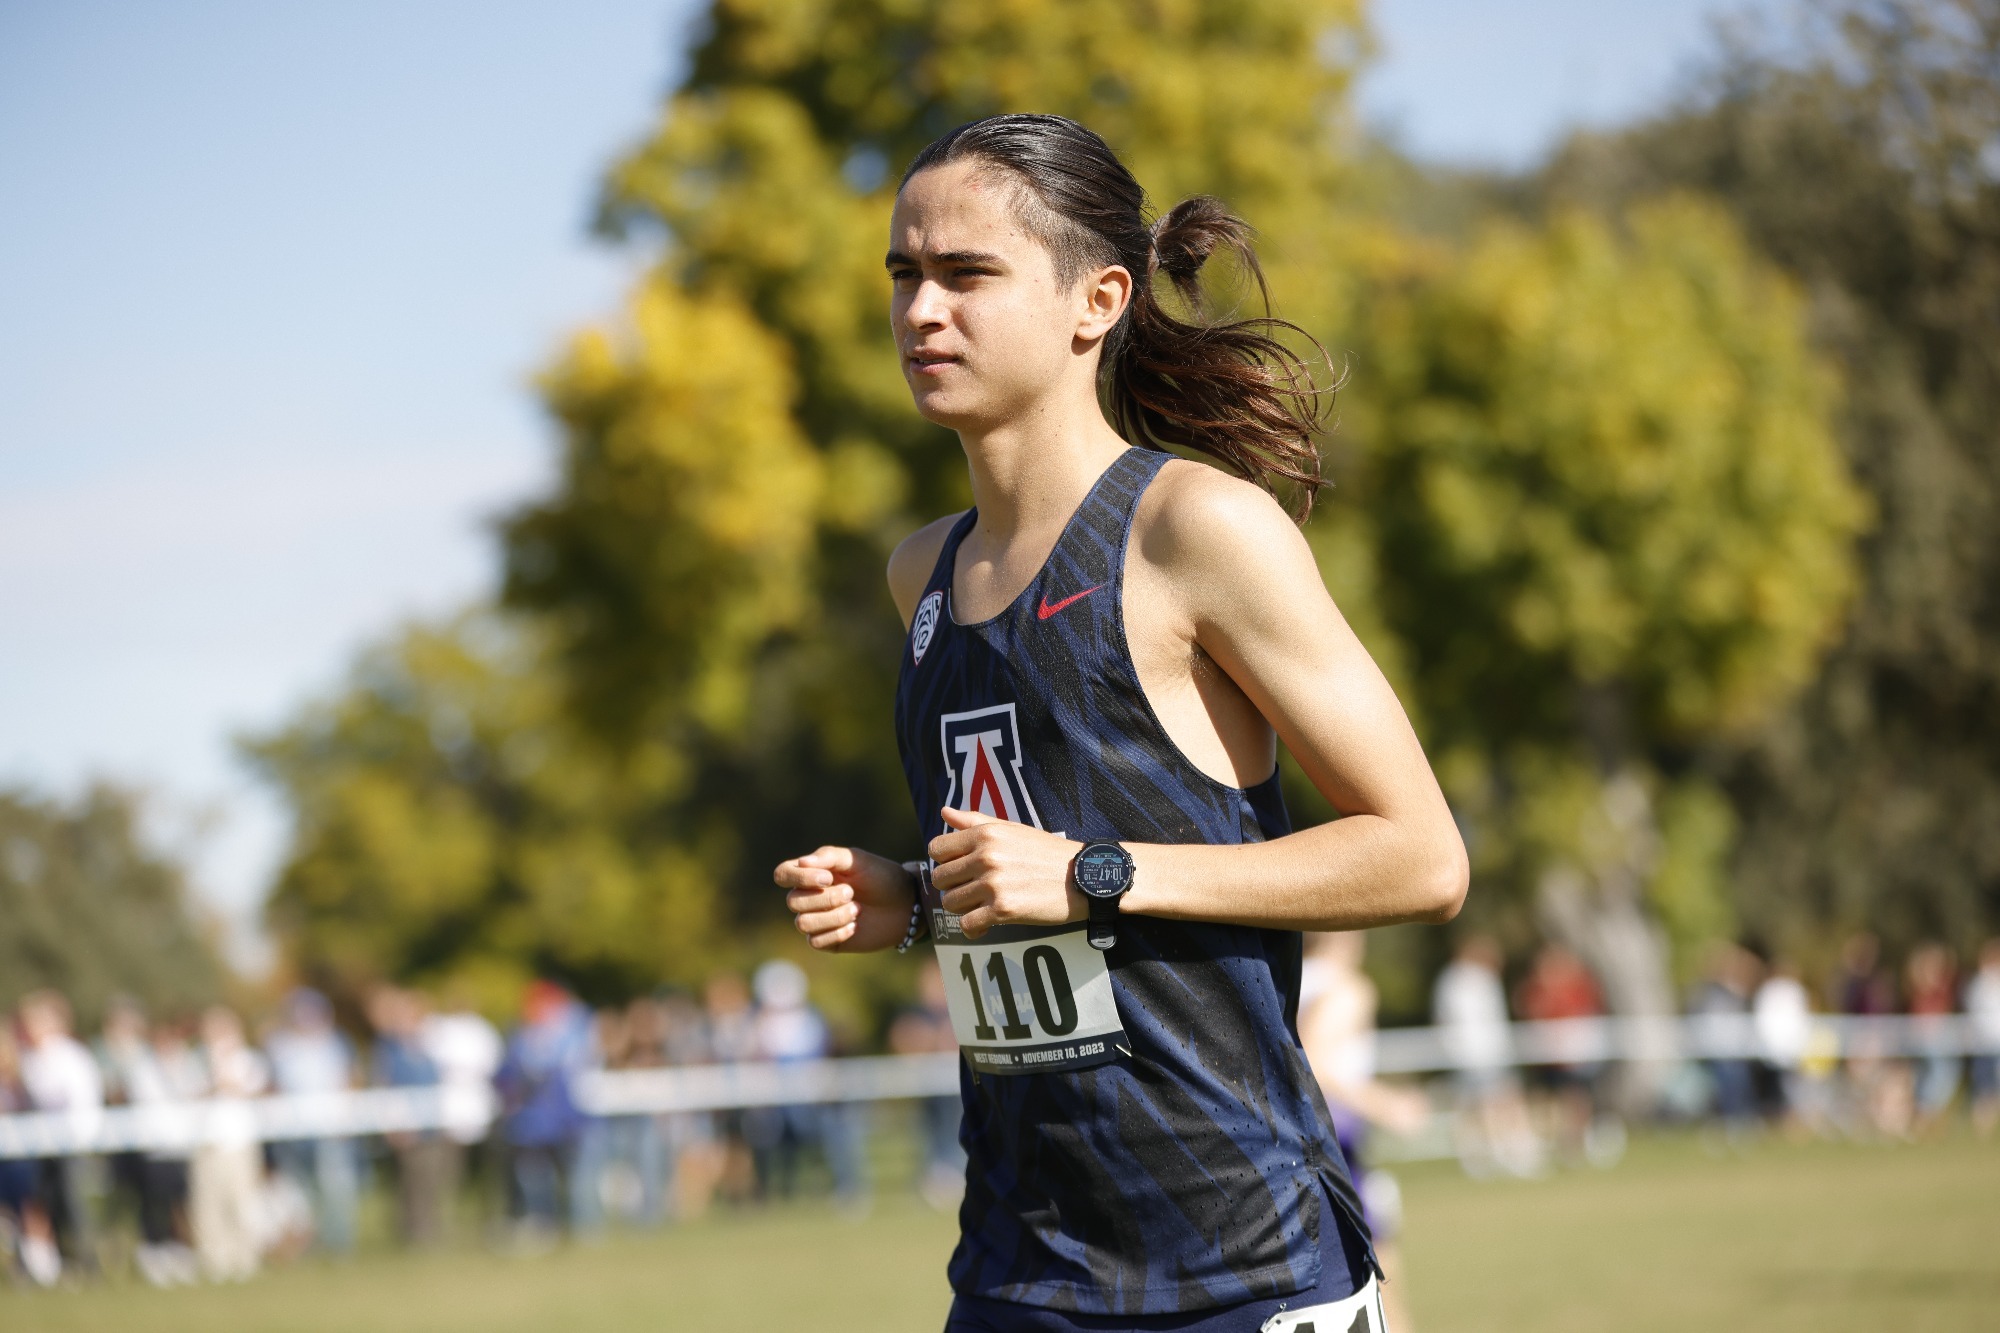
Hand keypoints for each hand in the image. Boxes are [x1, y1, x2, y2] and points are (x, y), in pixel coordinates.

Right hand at [776, 846, 916, 952]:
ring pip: (803, 923)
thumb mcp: (858, 860)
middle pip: (792, 901)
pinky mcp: (827, 941)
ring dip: (833, 916)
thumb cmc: (881, 877)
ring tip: (856, 910)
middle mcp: (810, 896)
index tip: (827, 878)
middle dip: (825, 898)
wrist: (905, 906)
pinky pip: (816, 941)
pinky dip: (837, 932)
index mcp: (812, 873)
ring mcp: (817, 920)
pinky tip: (855, 926)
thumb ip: (830, 857)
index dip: (799, 878)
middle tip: (851, 893)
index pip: (783, 874)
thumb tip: (802, 862)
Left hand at [927, 807, 1083, 939]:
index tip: (963, 869)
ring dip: (964, 909)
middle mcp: (986, 856)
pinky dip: (974, 928)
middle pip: (940, 879)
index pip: (936, 848)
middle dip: (954, 887)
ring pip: (950, 903)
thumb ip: (975, 822)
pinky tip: (988, 924)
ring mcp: (994, 883)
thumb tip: (945, 811)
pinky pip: (967, 925)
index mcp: (986, 833)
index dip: (946, 862)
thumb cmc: (1047, 853)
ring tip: (983, 906)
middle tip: (974, 891)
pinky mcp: (1004, 910)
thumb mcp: (1012, 829)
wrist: (1084, 876)